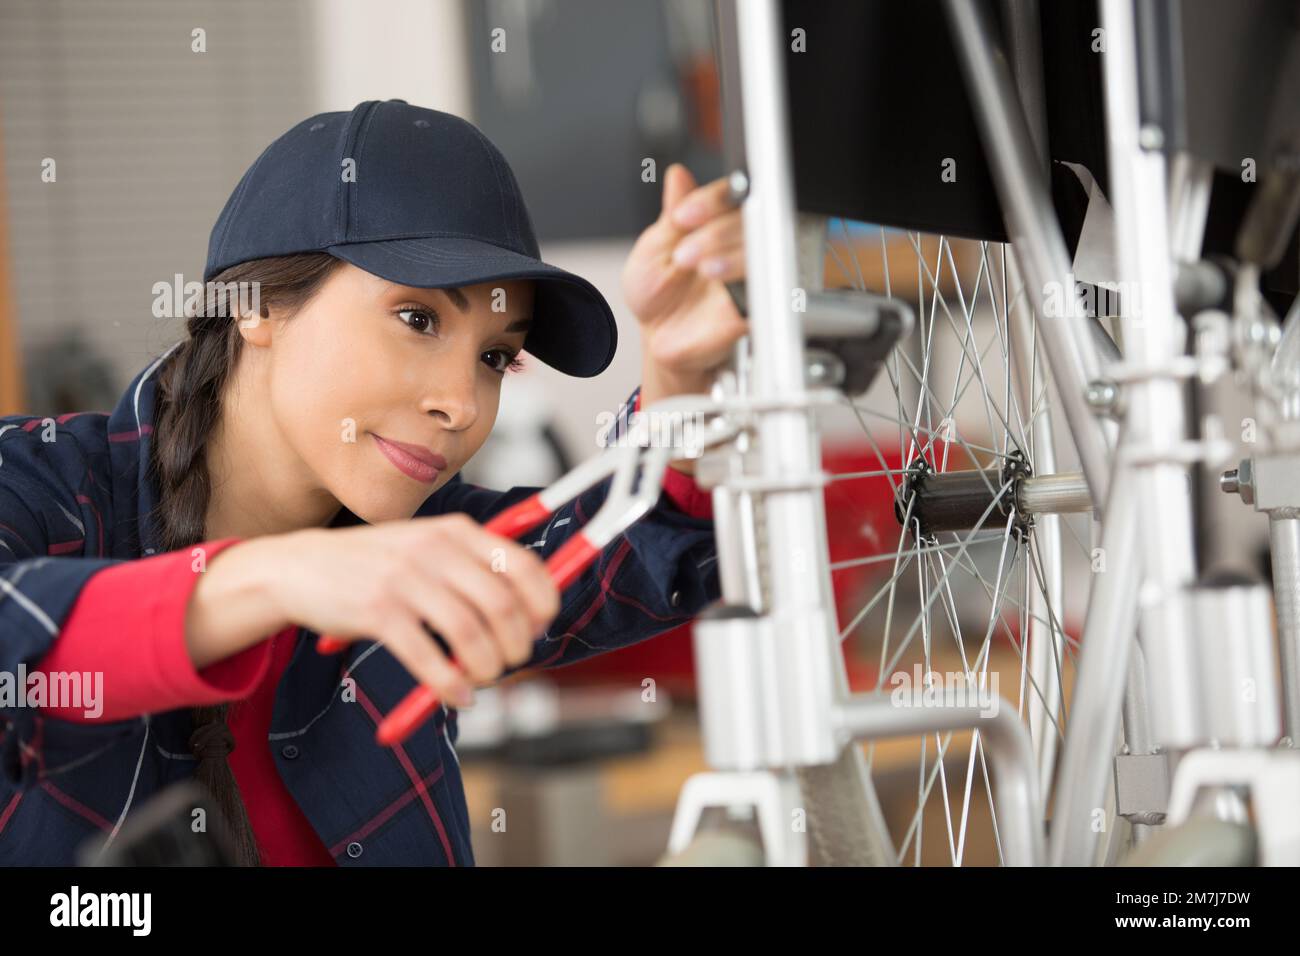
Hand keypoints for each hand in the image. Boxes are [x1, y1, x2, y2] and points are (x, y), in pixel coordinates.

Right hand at [191, 516, 560, 706]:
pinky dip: (450, 685)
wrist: (301, 567)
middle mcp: (435, 548)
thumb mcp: (427, 548)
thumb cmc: (377, 566)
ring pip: (470, 632)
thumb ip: (473, 571)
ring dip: (487, 667)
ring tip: (483, 681)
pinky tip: (456, 697)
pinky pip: (428, 657)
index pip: (523, 565)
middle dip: (517, 644)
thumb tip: (529, 616)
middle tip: (511, 662)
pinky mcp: (378, 611)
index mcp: (456, 531)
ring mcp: (405, 578)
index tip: (540, 629)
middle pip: (502, 604)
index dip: (542, 604)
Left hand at [622, 163, 748, 398]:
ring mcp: (750, 271)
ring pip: (763, 250)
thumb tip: (677, 176)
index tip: (682, 216)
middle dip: (717, 231)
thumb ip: (671, 214)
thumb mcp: (652, 249)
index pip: (730, 194)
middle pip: (753, 219)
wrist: (656, 337)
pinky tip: (723, 285)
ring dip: (730, 256)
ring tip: (700, 269)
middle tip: (683, 253)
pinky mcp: (757, 304)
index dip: (710, 201)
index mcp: (717, 220)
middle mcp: (738, 241)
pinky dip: (748, 284)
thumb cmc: (656, 290)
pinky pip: (767, 288)